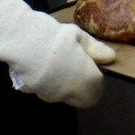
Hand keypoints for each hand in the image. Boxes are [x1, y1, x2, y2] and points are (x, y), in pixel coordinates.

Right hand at [0, 0, 114, 107]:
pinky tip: (40, 64)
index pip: (97, 88)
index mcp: (88, 81)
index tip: (87, 64)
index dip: (94, 77)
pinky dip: (46, 81)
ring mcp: (52, 96)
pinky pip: (46, 90)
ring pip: (63, 94)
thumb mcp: (79, 37)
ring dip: (63, 83)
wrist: (24, 43)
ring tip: (54, 61)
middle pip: (82, 97)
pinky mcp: (35, 93)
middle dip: (81, 86)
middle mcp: (71, 94)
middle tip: (73, 66)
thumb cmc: (57, 38)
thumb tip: (110, 57)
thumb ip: (95, 49)